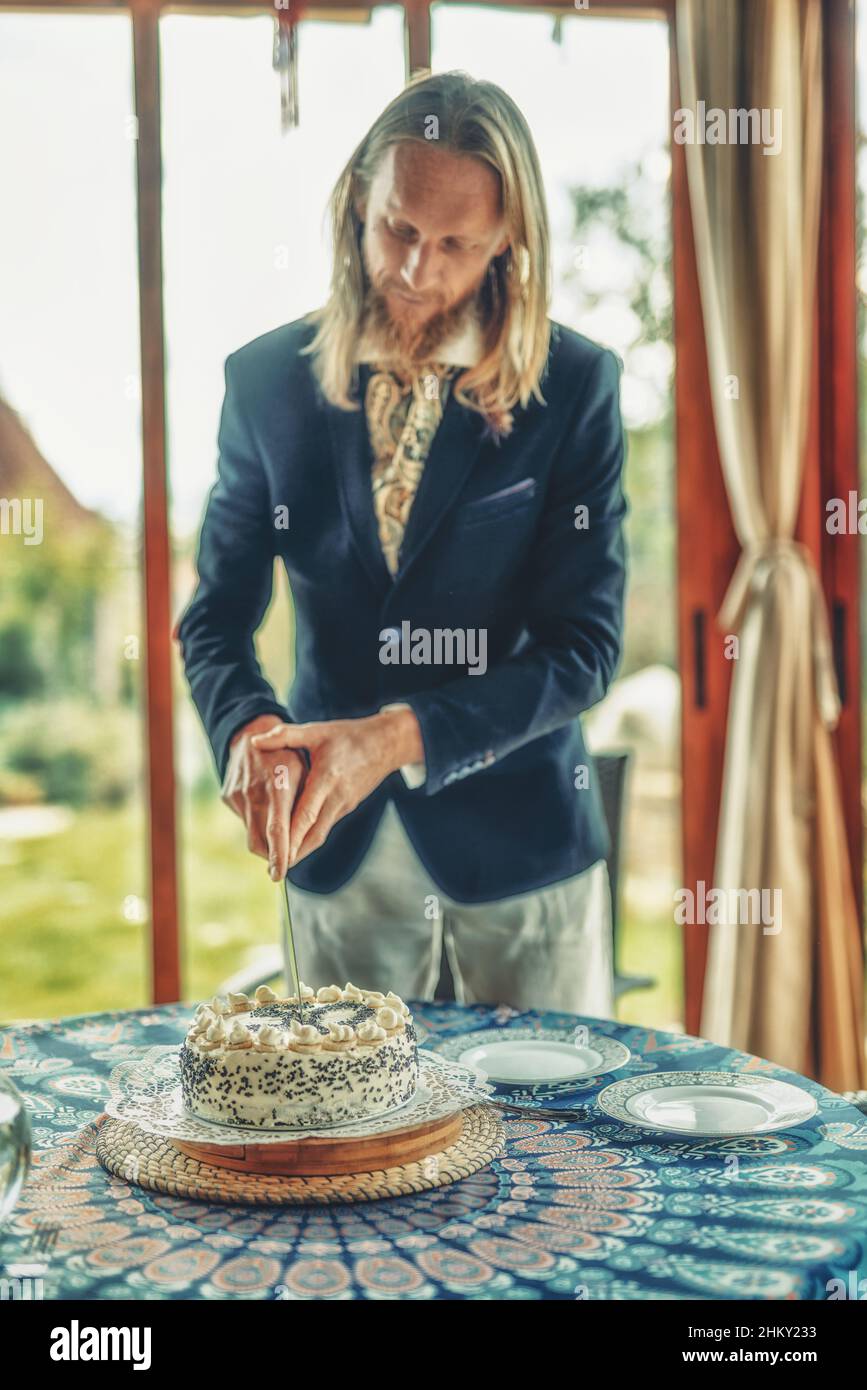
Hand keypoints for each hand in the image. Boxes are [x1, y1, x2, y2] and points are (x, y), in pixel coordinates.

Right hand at [221, 713, 306, 879]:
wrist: (251, 732)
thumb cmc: (288, 754)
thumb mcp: (303, 771)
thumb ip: (303, 804)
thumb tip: (304, 839)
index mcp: (277, 786)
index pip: (277, 828)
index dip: (279, 854)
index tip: (281, 874)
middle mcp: (253, 794)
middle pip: (259, 841)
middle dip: (272, 856)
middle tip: (284, 861)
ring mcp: (237, 796)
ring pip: (251, 834)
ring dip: (265, 840)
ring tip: (279, 829)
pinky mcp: (228, 797)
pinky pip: (244, 820)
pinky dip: (256, 823)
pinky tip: (265, 808)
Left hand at [250, 708, 422, 865]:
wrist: (385, 744)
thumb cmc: (348, 735)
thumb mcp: (316, 731)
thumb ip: (285, 736)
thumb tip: (255, 742)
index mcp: (327, 778)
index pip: (307, 812)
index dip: (294, 835)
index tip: (279, 853)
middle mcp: (336, 796)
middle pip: (314, 833)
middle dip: (295, 853)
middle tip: (275, 870)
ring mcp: (344, 804)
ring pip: (321, 834)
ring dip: (302, 850)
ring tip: (281, 864)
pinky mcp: (347, 807)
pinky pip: (326, 826)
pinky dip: (311, 838)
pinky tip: (297, 846)